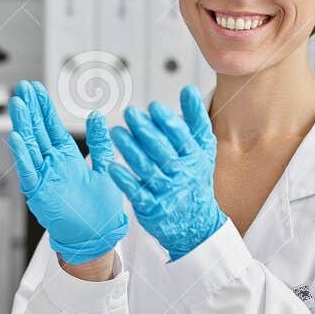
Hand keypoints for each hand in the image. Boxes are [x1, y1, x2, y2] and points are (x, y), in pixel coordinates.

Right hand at [6, 80, 127, 265]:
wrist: (96, 237)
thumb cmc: (99, 209)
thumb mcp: (104, 167)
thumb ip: (99, 142)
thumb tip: (97, 116)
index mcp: (67, 157)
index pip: (51, 126)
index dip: (43, 107)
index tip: (35, 90)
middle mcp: (52, 165)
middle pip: (37, 131)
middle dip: (30, 109)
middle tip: (22, 88)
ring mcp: (44, 177)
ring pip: (30, 146)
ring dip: (23, 125)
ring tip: (18, 104)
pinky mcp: (39, 193)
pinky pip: (29, 171)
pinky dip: (22, 155)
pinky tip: (17, 137)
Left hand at [108, 87, 227, 261]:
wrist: (195, 224)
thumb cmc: (195, 179)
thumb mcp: (203, 149)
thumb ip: (196, 119)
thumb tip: (189, 90)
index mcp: (193, 157)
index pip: (181, 137)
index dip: (168, 122)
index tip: (154, 107)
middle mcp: (180, 174)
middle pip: (162, 151)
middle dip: (145, 131)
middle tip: (129, 113)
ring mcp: (165, 192)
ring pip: (147, 168)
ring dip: (131, 150)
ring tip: (116, 133)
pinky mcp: (151, 207)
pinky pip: (136, 192)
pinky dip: (124, 179)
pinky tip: (112, 166)